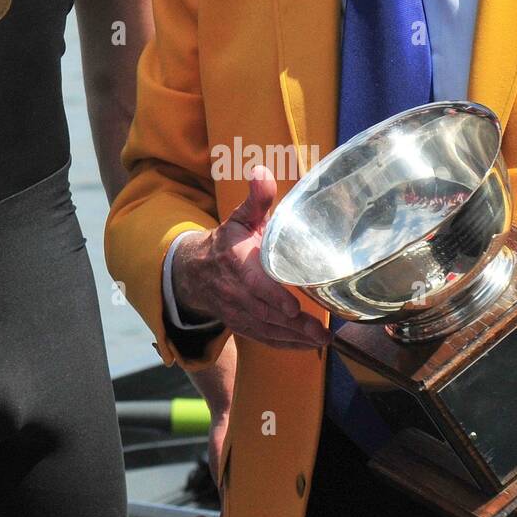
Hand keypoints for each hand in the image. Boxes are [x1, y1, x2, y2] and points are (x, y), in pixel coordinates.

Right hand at [174, 167, 330, 350]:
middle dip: (293, 324)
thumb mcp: (240, 217)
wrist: (195, 271)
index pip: (254, 282)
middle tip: (321, 331)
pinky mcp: (240, 325)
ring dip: (293, 338)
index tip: (293, 306)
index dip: (272, 296)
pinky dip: (285, 345)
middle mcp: (234, 290)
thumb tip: (262, 170)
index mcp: (235, 261)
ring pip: (265, 329)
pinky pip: (263, 338)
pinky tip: (307, 346)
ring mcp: (236, 311)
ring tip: (321, 340)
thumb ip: (256, 198)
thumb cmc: (227, 242)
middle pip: (264, 312)